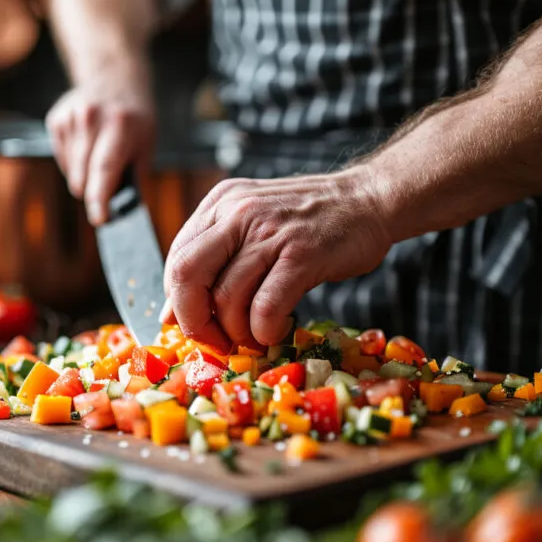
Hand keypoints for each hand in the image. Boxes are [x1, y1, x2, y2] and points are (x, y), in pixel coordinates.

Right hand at [46, 71, 154, 225]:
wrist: (115, 78)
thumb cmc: (136, 120)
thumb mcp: (146, 145)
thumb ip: (134, 177)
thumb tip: (122, 211)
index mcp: (119, 126)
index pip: (104, 169)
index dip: (99, 198)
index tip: (99, 219)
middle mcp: (91, 119)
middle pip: (83, 175)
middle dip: (93, 193)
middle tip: (107, 190)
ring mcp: (70, 118)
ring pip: (71, 172)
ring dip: (84, 177)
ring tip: (100, 156)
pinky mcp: (56, 119)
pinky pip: (62, 159)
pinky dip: (75, 163)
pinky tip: (87, 145)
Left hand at [162, 166, 391, 351]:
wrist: (369, 199)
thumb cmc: (310, 221)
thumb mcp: (253, 224)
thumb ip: (214, 261)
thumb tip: (171, 314)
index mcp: (220, 204)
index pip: (176, 260)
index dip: (178, 302)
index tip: (195, 326)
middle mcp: (239, 213)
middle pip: (187, 276)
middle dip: (194, 321)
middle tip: (215, 341)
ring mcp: (270, 233)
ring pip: (227, 298)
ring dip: (237, 332)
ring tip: (254, 337)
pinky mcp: (302, 255)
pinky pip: (265, 307)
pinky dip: (265, 330)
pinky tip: (275, 330)